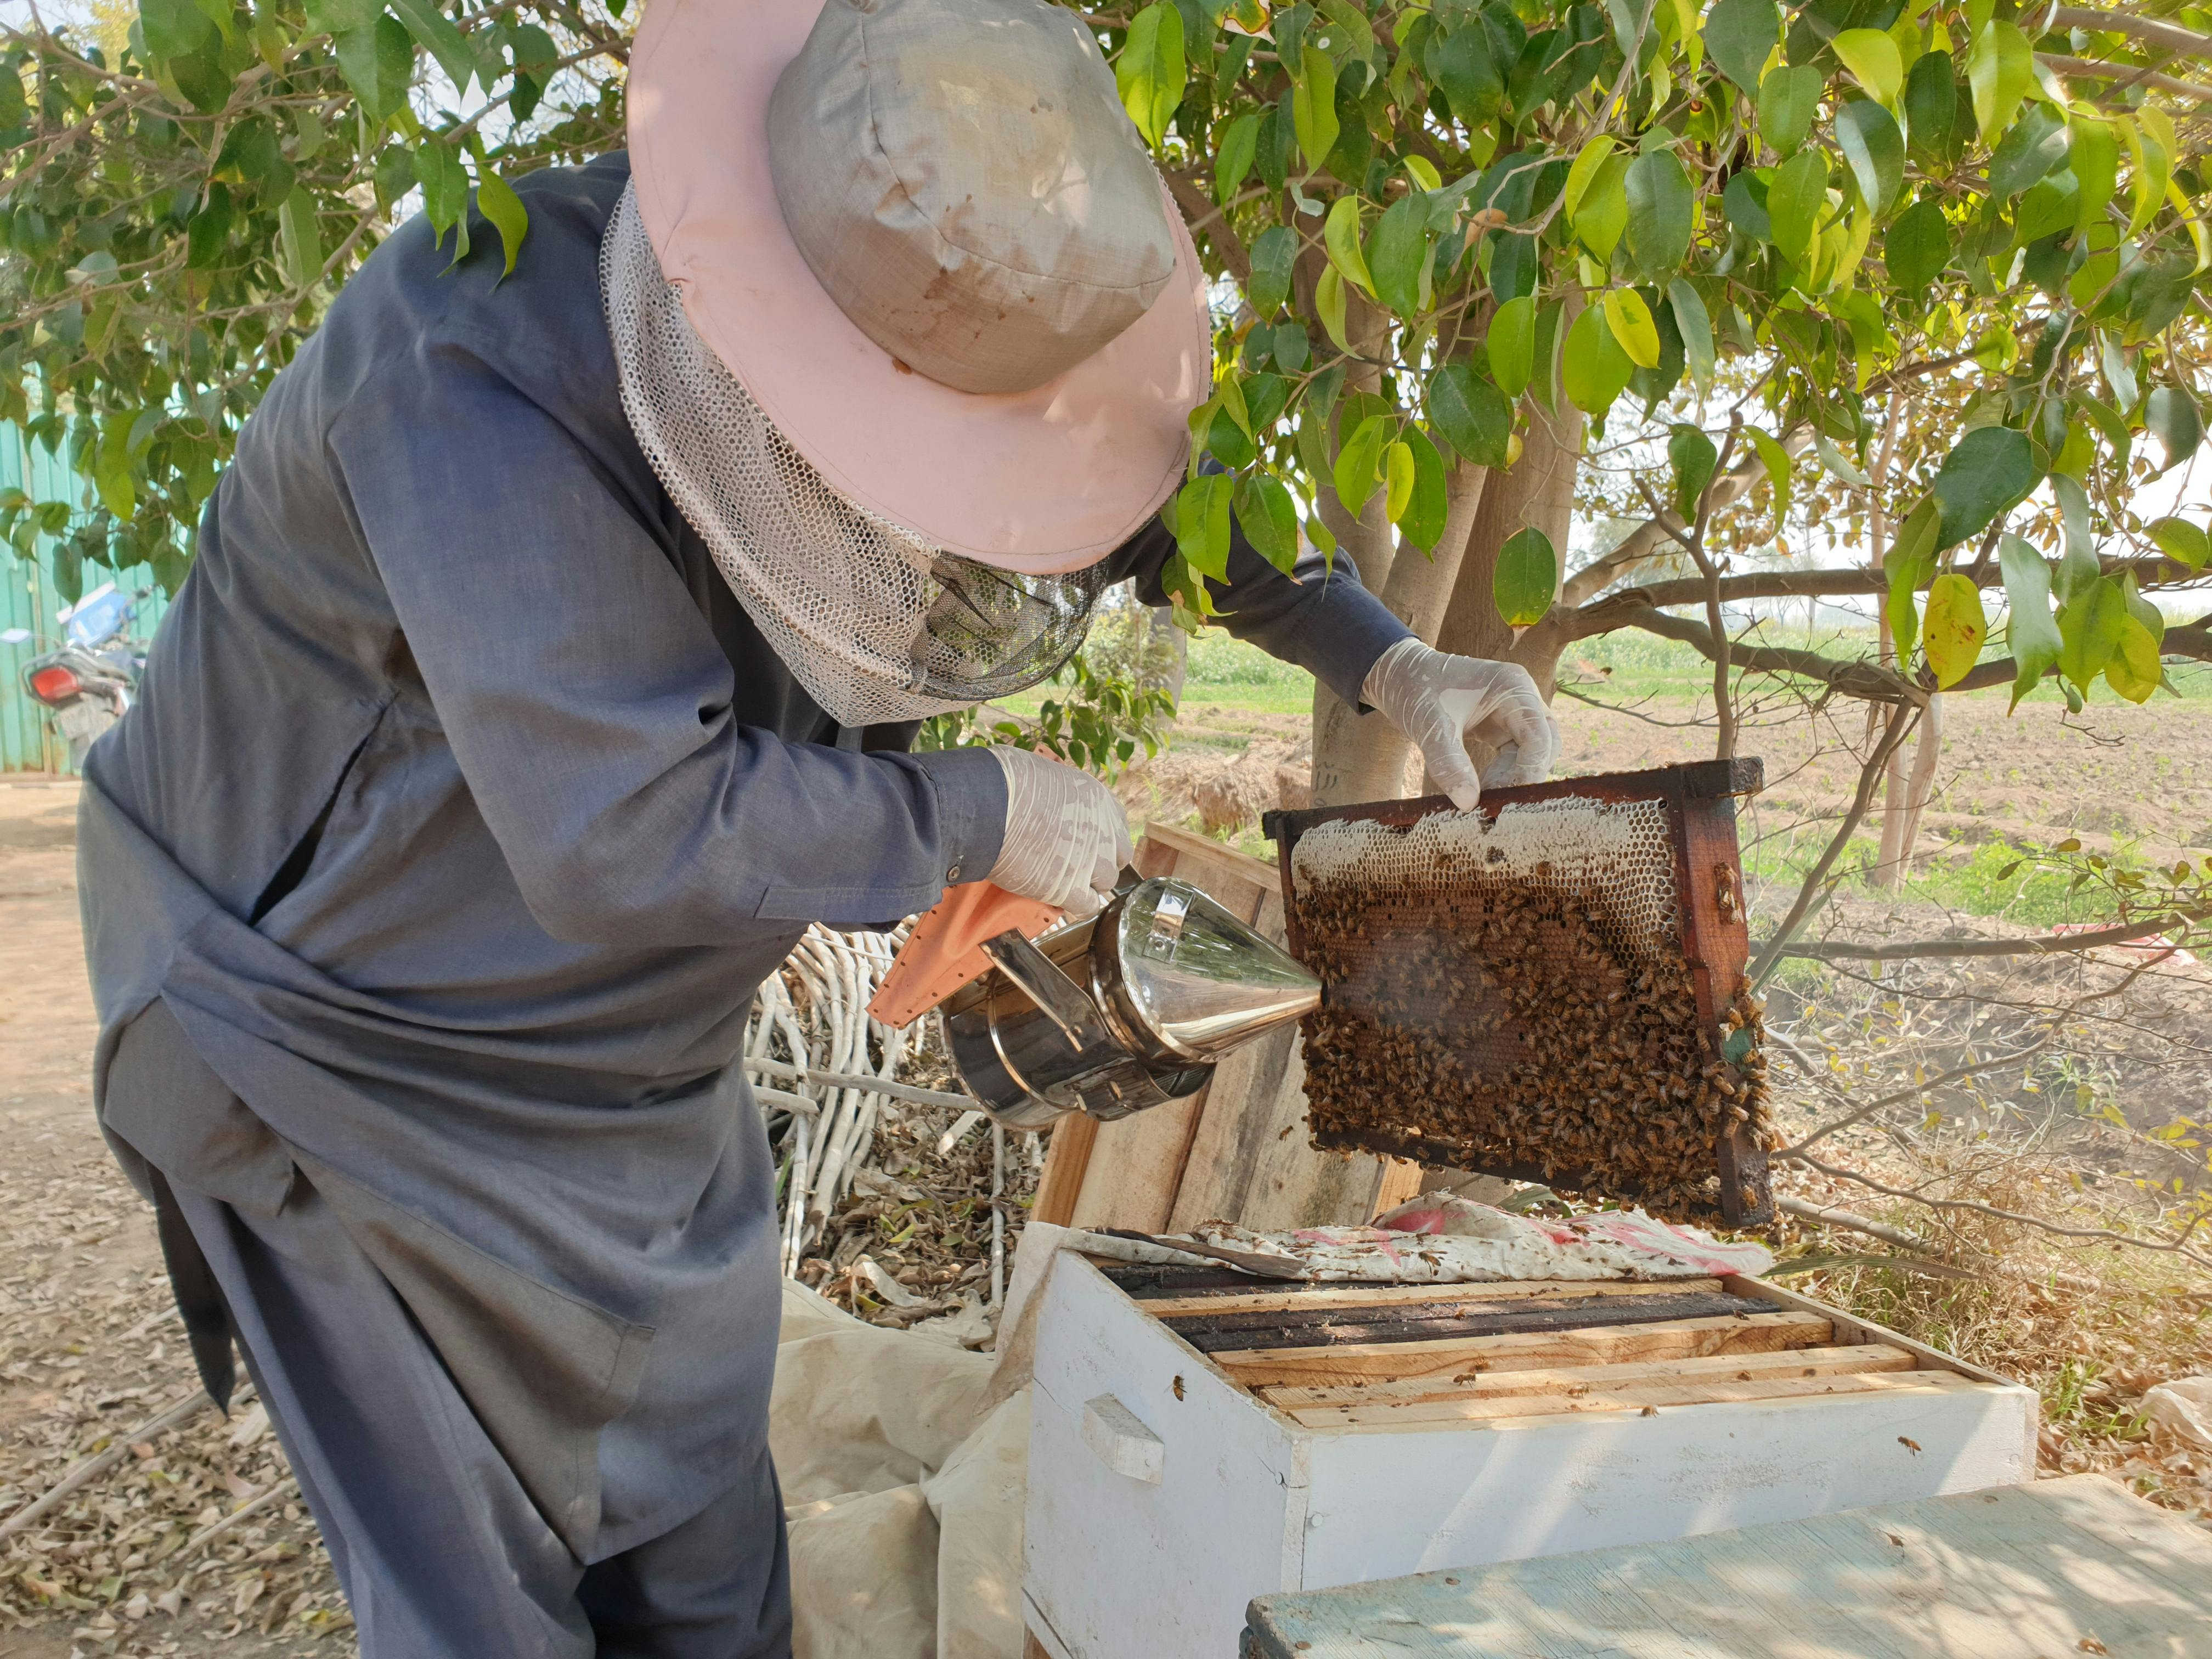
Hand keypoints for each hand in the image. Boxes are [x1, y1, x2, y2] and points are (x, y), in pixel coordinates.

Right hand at [984, 747, 1133, 916]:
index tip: (1083, 846)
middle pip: (1115, 859)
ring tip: (1057, 878)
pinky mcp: (1070, 888)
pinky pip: (1087, 907)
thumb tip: (1051, 805)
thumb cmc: (1006, 783)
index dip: (1100, 842)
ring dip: (1084, 883)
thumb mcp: (1049, 778)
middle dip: (1096, 864)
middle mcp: (1103, 831)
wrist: (988, 804)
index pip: (1117, 830)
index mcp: (1099, 801)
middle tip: (1068, 863)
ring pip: (1104, 884)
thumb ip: (1062, 798)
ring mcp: (1090, 861)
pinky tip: (1057, 895)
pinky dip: (1075, 905)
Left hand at [1360, 638, 1560, 809]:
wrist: (1397, 675)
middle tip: (1497, 804)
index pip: (1539, 735)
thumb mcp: (1430, 725)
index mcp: (1513, 686)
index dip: (1530, 770)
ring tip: (1482, 800)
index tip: (1510, 800)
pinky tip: (1478, 791)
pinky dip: (1500, 776)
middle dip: (1524, 776)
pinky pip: (1512, 757)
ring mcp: (1513, 712)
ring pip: (1530, 755)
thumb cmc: (1415, 689)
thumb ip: (1448, 762)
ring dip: (1511, 779)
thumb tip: (1469, 803)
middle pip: (1544, 745)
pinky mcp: (1501, 727)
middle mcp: (1521, 697)